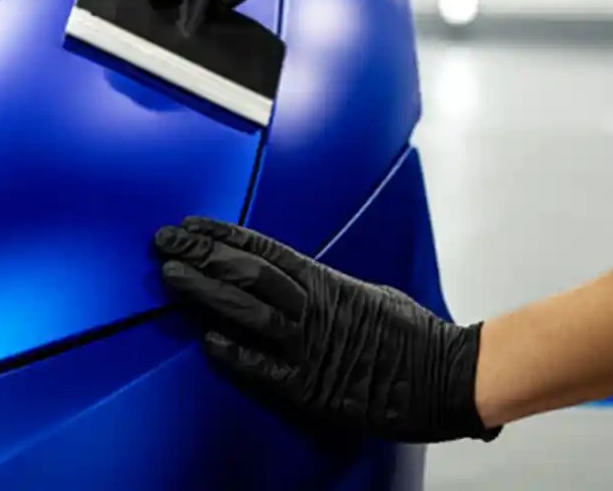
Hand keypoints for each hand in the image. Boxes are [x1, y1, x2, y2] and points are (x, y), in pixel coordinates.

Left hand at [153, 217, 499, 442]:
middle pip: (247, 273)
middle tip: (164, 241)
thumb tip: (299, 281)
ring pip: (248, 311)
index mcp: (327, 283)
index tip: (189, 224)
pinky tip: (207, 339)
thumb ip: (327, 288)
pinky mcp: (314, 388)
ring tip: (171, 275)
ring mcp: (312, 348)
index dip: (222, 235)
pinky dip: (236, 354)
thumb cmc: (413, 335)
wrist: (448, 377)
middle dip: (202, 255)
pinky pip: (267, 368)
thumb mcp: (368, 295)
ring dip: (205, 292)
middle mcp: (314, 310)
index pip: (263, 250)